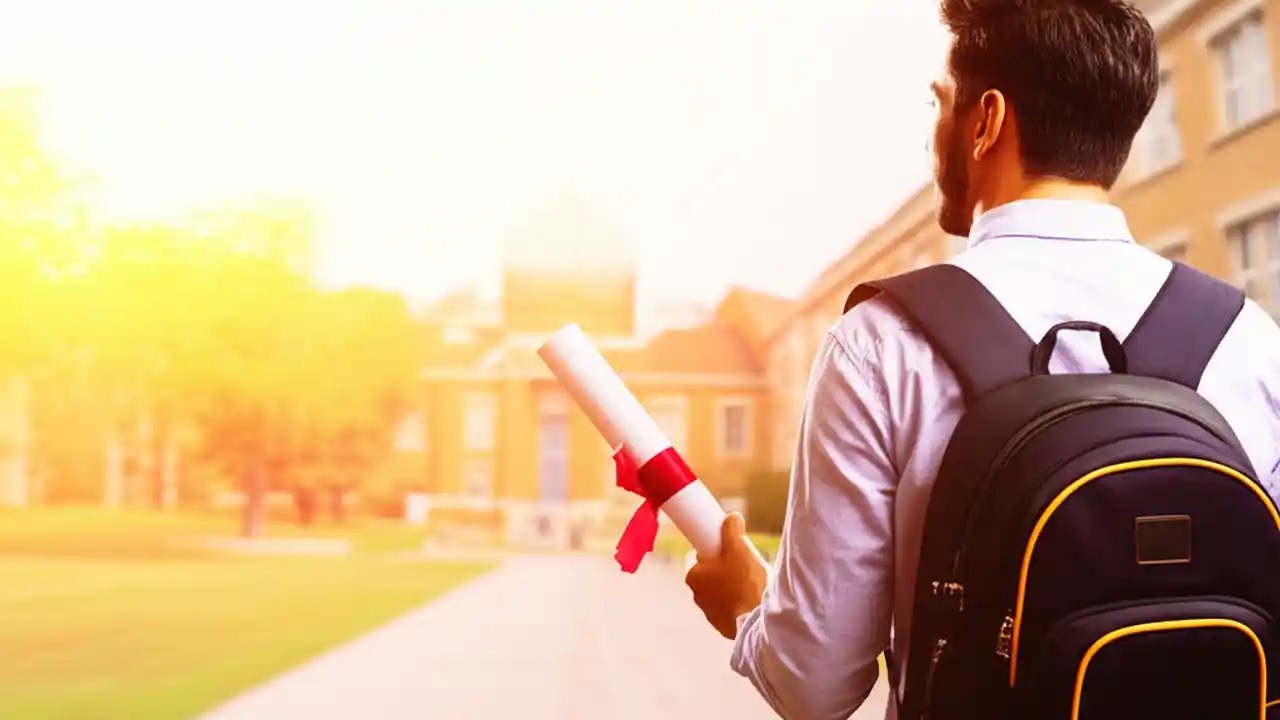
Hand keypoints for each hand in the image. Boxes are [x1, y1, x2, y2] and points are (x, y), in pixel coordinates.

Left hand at [684, 512, 768, 639]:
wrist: (757, 619)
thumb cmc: (744, 582)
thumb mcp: (739, 548)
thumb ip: (731, 530)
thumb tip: (731, 517)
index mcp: (694, 576)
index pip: (704, 559)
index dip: (720, 555)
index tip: (734, 554)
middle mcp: (697, 596)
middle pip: (714, 576)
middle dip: (727, 572)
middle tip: (746, 568)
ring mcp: (710, 613)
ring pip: (722, 594)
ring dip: (734, 590)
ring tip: (753, 587)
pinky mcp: (723, 627)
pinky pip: (731, 610)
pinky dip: (739, 605)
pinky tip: (752, 602)